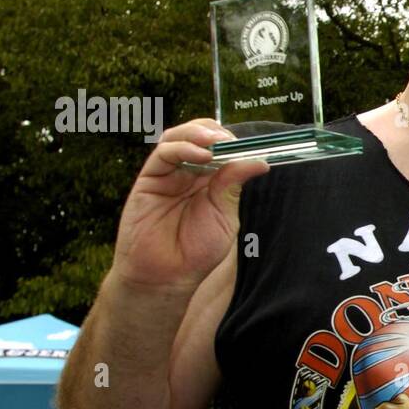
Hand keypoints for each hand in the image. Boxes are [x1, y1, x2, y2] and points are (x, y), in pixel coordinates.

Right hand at [111, 119, 268, 290]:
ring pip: (180, 137)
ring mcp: (169, 174)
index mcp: (211, 181)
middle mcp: (189, 173)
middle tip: (231, 141)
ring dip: (198, 133)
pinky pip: (163, 153)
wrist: (166, 276)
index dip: (235, 143)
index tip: (250, 145)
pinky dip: (182, 147)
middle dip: (217, 133)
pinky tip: (201, 154)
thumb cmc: (196, 252)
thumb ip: (233, 187)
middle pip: (201, 136)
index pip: (223, 149)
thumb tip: (259, 162)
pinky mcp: (149, 178)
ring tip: (215, 141)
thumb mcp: (224, 217)